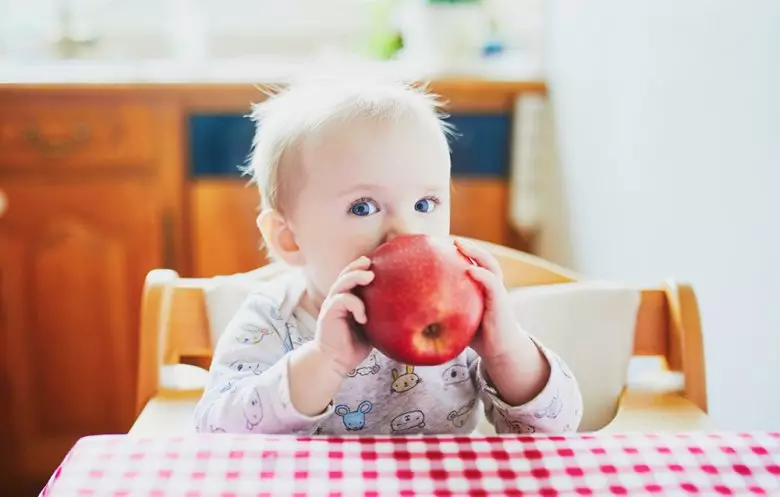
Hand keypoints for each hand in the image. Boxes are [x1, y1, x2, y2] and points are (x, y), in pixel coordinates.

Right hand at [313, 256, 373, 375]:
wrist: (335, 362)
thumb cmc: (354, 345)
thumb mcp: (372, 328)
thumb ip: (380, 316)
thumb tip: (407, 310)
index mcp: (348, 299)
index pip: (353, 277)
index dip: (362, 267)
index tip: (378, 261)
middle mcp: (338, 298)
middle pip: (345, 274)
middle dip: (357, 266)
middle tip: (370, 262)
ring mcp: (332, 305)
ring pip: (341, 284)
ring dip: (355, 277)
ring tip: (369, 277)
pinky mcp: (328, 314)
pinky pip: (341, 301)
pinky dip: (355, 305)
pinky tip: (364, 318)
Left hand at [454, 239, 519, 361]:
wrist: (500, 351)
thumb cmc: (476, 335)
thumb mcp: (457, 319)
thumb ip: (442, 310)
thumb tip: (408, 311)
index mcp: (481, 287)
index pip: (473, 263)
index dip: (461, 252)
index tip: (442, 243)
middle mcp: (491, 286)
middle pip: (483, 259)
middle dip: (469, 246)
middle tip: (450, 239)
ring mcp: (498, 293)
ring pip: (491, 265)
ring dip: (477, 253)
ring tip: (461, 245)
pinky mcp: (502, 303)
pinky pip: (493, 284)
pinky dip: (482, 275)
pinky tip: (470, 270)